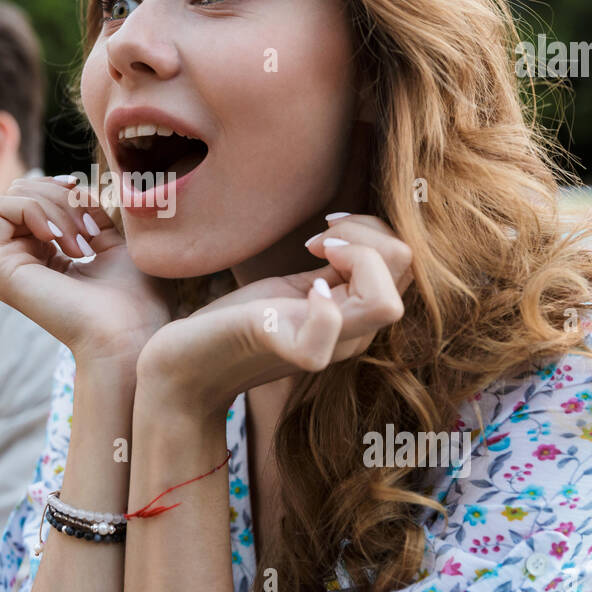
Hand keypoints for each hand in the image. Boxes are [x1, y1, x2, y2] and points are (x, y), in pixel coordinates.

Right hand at [0, 175, 173, 364]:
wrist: (129, 335)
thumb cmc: (133, 299)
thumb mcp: (112, 242)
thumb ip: (88, 215)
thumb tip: (72, 185)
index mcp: (42, 258)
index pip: (35, 196)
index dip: (62, 189)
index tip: (93, 208)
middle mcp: (19, 262)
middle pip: (21, 190)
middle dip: (60, 196)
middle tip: (90, 232)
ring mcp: (5, 267)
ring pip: (11, 196)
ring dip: (53, 205)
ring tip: (81, 243)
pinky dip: (33, 210)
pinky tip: (60, 239)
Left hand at [137, 213, 412, 421]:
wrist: (186, 361)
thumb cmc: (238, 320)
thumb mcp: (297, 286)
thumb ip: (337, 270)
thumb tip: (363, 229)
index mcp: (354, 313)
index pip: (405, 263)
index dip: (375, 231)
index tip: (327, 231)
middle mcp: (349, 334)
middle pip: (405, 269)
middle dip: (369, 232)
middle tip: (318, 238)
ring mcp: (323, 345)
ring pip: (386, 303)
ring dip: (356, 256)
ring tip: (314, 249)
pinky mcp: (285, 350)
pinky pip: (326, 334)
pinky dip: (320, 305)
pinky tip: (303, 290)